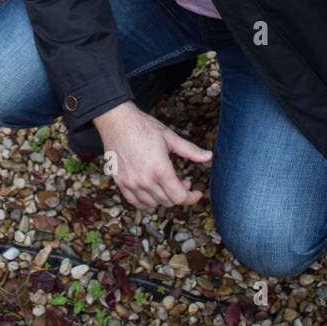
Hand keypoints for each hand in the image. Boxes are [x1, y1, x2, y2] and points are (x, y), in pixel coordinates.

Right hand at [94, 102, 211, 210]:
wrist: (117, 121)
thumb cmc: (144, 127)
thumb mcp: (170, 137)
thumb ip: (190, 150)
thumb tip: (209, 156)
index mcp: (160, 169)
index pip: (179, 197)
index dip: (191, 198)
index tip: (197, 192)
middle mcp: (145, 179)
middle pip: (167, 201)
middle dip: (180, 195)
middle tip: (183, 182)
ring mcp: (130, 182)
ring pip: (152, 204)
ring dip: (164, 198)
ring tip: (167, 185)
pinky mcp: (120, 182)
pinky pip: (135, 202)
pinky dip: (146, 201)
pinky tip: (152, 192)